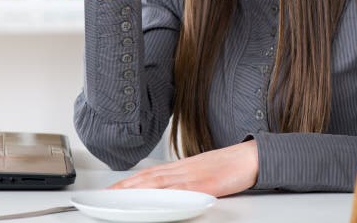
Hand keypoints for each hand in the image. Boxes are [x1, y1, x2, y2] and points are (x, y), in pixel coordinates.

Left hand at [108, 140, 258, 197]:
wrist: (250, 156)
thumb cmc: (227, 165)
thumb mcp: (200, 171)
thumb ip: (182, 179)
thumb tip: (166, 188)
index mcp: (180, 167)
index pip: (148, 173)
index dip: (127, 181)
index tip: (111, 188)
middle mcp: (182, 170)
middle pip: (148, 178)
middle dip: (125, 187)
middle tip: (106, 195)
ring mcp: (193, 176)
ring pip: (160, 183)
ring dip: (138, 190)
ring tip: (120, 197)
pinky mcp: (206, 185)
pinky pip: (184, 191)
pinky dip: (168, 195)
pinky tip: (156, 200)